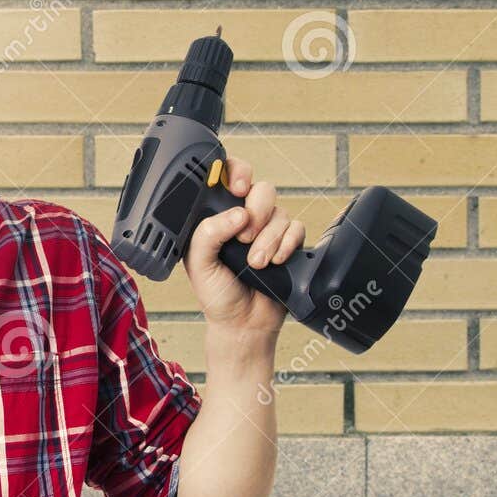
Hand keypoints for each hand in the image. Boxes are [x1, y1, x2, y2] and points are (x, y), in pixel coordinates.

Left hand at [183, 156, 306, 334]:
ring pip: (280, 211)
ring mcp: (268, 230)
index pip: (229, 175)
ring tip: (256, 263)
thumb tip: (237, 213)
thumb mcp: (199, 263)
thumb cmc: (216, 294)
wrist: (243, 324)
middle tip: (245, 237)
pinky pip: (297, 228)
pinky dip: (287, 244)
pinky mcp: (288, 243)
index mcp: (218, 215)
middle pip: (262, 189)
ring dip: (269, 238)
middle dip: (258, 210)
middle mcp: (244, 218)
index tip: (238, 188)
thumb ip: (208, 233)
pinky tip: (275, 262)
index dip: (238, 171)